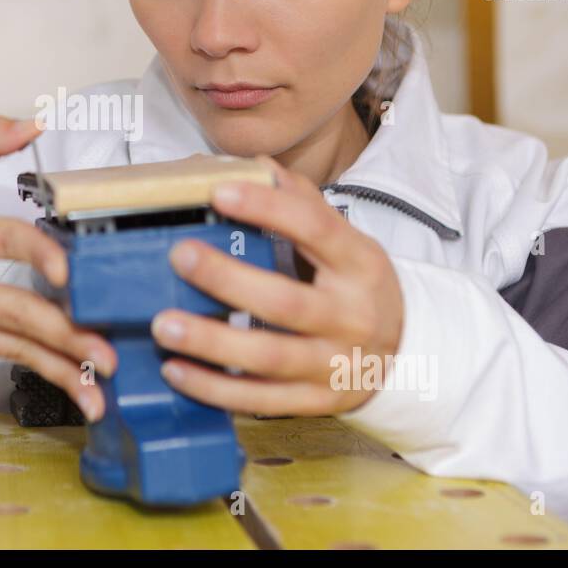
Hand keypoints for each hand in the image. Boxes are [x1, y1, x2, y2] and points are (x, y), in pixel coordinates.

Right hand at [0, 115, 115, 420]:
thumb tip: (33, 123)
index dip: (34, 253)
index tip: (68, 270)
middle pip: (8, 309)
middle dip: (61, 334)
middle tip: (105, 352)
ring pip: (7, 346)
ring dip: (57, 370)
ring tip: (98, 391)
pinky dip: (38, 368)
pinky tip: (74, 381)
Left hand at [151, 156, 403, 415]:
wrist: (404, 354)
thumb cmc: (355, 286)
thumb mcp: (345, 242)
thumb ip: (301, 204)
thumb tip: (254, 166)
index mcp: (359, 265)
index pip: (317, 229)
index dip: (269, 209)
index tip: (219, 193)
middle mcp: (352, 316)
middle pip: (286, 302)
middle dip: (228, 280)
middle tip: (179, 256)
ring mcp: (334, 365)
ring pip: (269, 358)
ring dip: (212, 343)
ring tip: (163, 325)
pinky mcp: (316, 402)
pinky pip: (260, 400)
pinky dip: (214, 389)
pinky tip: (175, 370)